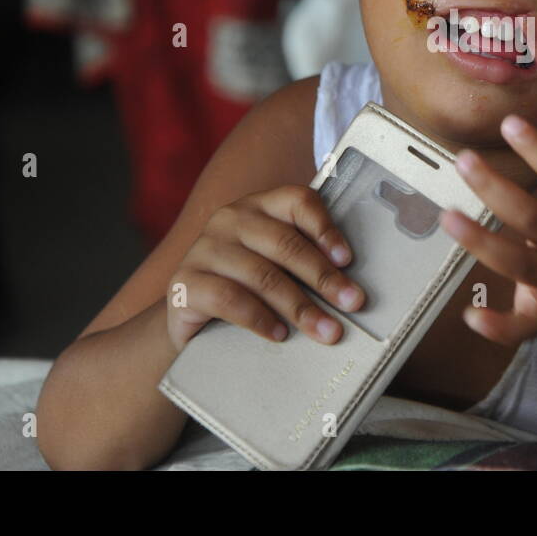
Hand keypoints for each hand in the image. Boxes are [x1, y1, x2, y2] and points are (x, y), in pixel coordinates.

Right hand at [166, 186, 365, 352]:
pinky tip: (280, 334)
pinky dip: (260, 318)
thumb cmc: (246, 287)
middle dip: (324, 277)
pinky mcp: (184, 282)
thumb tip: (352, 289)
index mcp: (258, 206)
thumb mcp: (276, 266)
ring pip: (262, 275)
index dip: (325, 228)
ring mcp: (203, 249)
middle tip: (352, 304)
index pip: (297, 201)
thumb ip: (305, 262)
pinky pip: (229, 299)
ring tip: (325, 330)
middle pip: (285, 243)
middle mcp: (230, 219)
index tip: (348, 260)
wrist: (189, 315)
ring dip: (300, 306)